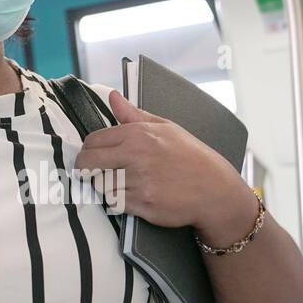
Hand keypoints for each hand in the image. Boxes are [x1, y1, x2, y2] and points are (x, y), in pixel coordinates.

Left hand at [72, 90, 256, 235]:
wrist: (215, 189)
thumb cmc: (191, 157)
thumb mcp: (166, 128)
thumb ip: (133, 114)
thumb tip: (113, 97)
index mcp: (138, 134)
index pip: (93, 141)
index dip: (89, 149)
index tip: (93, 155)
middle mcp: (136, 157)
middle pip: (88, 163)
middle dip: (87, 168)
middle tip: (94, 171)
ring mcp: (139, 182)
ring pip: (99, 184)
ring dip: (104, 185)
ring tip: (119, 183)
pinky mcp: (143, 205)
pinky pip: (114, 203)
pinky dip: (117, 201)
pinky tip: (130, 195)